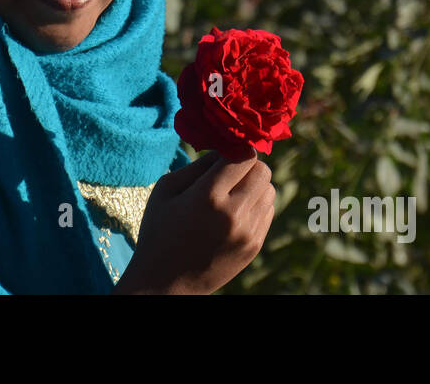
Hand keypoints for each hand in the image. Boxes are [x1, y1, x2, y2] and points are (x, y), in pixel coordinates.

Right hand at [111, 149, 275, 294]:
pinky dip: (255, 204)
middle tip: (230, 171)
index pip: (243, 155)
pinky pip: (268, 210)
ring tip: (231, 193)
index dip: (236, 148)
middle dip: (248, 164)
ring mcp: (247, 232)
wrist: (167, 283)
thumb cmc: (159, 230)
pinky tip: (233, 212)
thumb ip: (198, 165)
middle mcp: (233, 213)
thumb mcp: (166, 189)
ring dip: (254, 184)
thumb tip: (227, 147)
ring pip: (269, 189)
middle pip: (262, 169)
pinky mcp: (254, 245)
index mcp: (207, 195)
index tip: (225, 152)